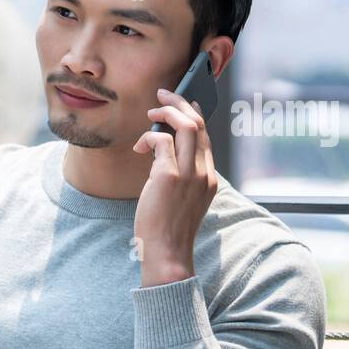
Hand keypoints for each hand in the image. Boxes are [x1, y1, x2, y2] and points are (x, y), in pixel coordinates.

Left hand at [131, 87, 218, 287]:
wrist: (167, 253)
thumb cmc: (167, 230)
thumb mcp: (181, 201)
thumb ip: (180, 178)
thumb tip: (161, 156)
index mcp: (209, 179)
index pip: (206, 138)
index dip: (194, 116)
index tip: (183, 106)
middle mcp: (203, 173)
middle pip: (199, 124)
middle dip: (181, 104)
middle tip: (164, 95)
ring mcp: (189, 174)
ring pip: (186, 125)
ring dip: (167, 112)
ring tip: (152, 112)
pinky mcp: (169, 177)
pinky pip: (161, 140)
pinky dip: (149, 136)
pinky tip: (139, 148)